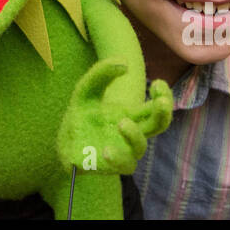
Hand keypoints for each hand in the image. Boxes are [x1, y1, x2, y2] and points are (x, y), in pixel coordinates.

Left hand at [56, 60, 173, 175]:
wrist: (64, 139)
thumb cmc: (82, 113)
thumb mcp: (87, 88)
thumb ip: (102, 72)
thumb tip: (125, 63)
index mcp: (132, 114)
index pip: (157, 107)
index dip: (164, 96)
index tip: (158, 83)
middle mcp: (132, 133)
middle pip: (158, 126)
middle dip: (163, 113)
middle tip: (159, 102)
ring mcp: (123, 149)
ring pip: (140, 148)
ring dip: (134, 136)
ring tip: (122, 123)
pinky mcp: (109, 165)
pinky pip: (122, 166)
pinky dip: (117, 159)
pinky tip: (106, 150)